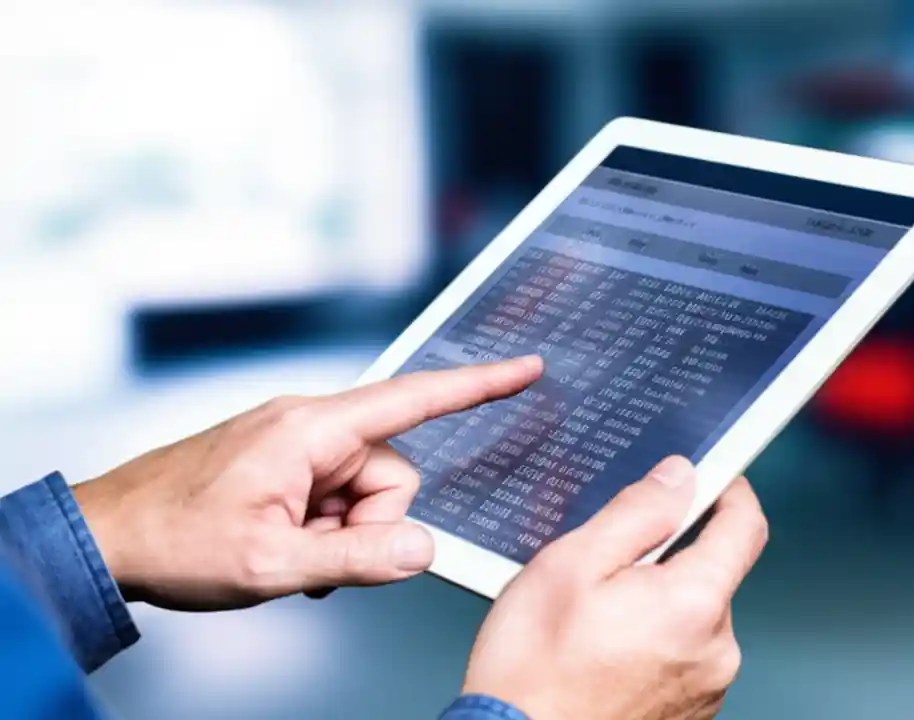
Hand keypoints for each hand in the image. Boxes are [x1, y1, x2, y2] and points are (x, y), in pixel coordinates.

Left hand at [73, 356, 543, 610]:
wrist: (106, 537)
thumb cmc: (173, 537)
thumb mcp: (272, 563)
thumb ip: (357, 558)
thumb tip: (423, 549)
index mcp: (312, 429)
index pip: (415, 398)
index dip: (479, 385)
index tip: (526, 368)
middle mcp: (308, 426)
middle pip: (392, 471)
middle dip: (370, 524)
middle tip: (316, 556)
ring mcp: (293, 444)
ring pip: (364, 492)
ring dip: (341, 534)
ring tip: (289, 554)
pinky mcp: (282, 464)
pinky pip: (333, 496)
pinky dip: (323, 530)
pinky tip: (284, 547)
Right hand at [462, 456, 767, 719]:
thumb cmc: (532, 672)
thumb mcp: (571, 565)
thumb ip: (637, 513)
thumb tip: (678, 477)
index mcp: (695, 604)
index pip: (745, 527)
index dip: (730, 491)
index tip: (713, 477)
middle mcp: (716, 650)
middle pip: (712, 574)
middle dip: (668, 559)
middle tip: (608, 568)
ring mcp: (706, 688)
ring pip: (693, 616)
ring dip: (657, 604)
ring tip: (596, 622)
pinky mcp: (690, 712)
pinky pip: (683, 655)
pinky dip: (653, 642)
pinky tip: (604, 653)